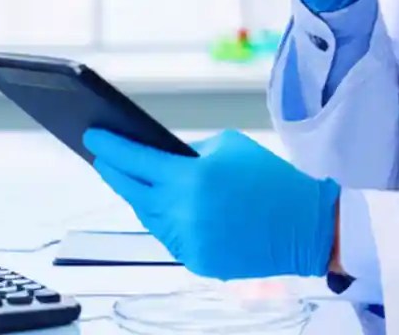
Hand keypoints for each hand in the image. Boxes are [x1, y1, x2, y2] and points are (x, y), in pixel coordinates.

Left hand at [83, 129, 340, 280]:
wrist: (305, 225)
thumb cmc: (270, 179)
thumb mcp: (228, 146)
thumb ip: (189, 152)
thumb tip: (156, 157)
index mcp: (192, 177)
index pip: (136, 160)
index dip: (110, 147)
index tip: (92, 137)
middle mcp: (184, 212)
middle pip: (133, 192)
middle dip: (114, 172)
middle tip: (102, 158)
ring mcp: (189, 241)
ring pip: (148, 217)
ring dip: (138, 198)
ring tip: (127, 180)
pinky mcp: (198, 262)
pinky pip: (169, 237)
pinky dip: (163, 221)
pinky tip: (157, 207)